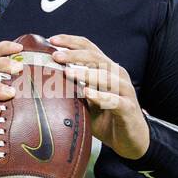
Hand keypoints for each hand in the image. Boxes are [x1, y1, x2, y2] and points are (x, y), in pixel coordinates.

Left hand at [48, 34, 149, 159]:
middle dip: (74, 55)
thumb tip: (45, 83)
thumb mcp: (86, 101)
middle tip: (56, 56)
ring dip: (85, 73)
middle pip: (96, 58)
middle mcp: (117, 75)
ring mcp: (125, 91)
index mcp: (106, 69)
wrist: (131, 138)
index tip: (52, 39)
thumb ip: (73, 90)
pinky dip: (101, 96)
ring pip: (105, 76)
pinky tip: (87, 93)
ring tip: (68, 73)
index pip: (89, 48)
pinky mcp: (128, 108)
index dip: (71, 42)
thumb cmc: (106, 118)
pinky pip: (115, 100)